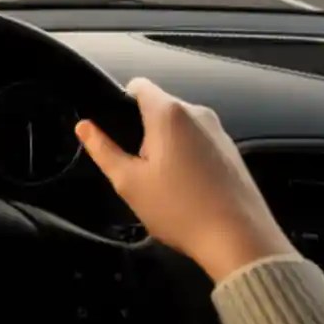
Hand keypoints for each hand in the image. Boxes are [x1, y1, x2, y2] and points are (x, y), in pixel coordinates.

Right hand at [75, 78, 295, 281]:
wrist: (239, 238)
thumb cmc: (179, 208)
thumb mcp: (130, 182)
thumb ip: (103, 150)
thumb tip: (84, 126)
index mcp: (169, 112)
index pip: (138, 85)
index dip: (121, 102)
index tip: (116, 133)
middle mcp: (197, 111)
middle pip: (159, 108)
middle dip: (144, 131)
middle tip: (138, 169)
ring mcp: (219, 130)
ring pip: (180, 127)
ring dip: (167, 145)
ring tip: (165, 184)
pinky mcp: (232, 150)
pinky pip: (199, 141)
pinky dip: (188, 156)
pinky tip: (189, 189)